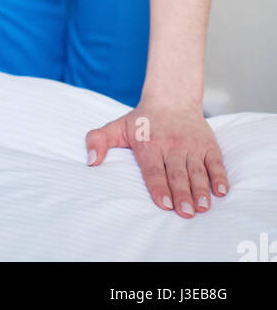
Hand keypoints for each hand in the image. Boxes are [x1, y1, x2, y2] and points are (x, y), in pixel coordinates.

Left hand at [85, 97, 229, 216]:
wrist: (172, 96)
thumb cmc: (143, 120)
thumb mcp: (118, 127)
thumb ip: (99, 140)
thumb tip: (90, 161)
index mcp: (149, 144)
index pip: (154, 169)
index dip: (159, 186)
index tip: (163, 204)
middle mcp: (172, 145)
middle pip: (177, 173)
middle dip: (182, 194)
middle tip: (185, 212)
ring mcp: (192, 145)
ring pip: (197, 170)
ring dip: (200, 190)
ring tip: (202, 207)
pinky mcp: (208, 145)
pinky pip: (216, 162)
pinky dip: (219, 176)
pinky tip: (220, 191)